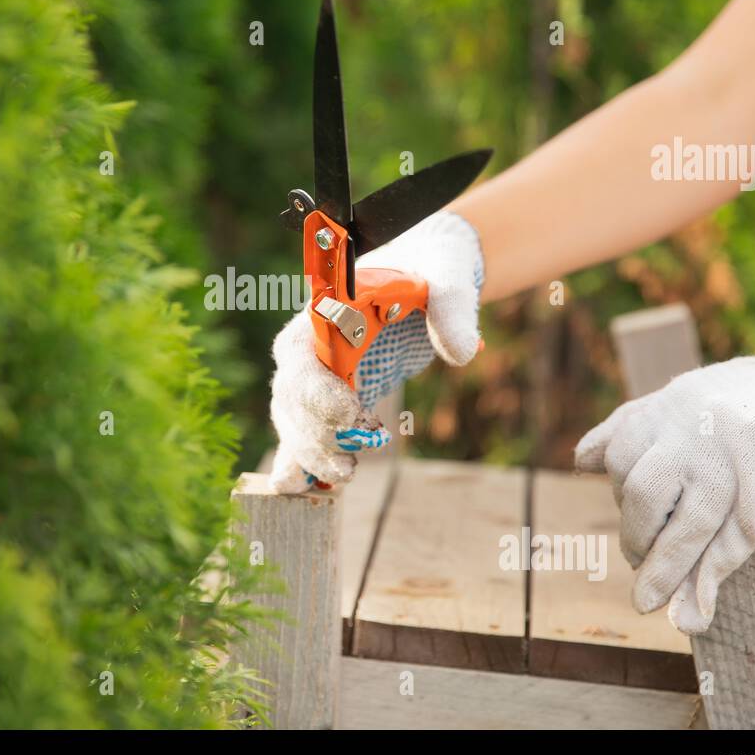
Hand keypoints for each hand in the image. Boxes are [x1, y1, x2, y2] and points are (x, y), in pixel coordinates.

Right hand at [268, 212, 484, 492]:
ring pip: (293, 420)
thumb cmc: (430, 268)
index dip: (317, 389)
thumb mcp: (446, 278)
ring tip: (346, 475)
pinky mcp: (330, 397)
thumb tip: (463, 353)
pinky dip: (304, 462)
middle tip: (349, 464)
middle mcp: (309, 344)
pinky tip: (316, 487)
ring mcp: (315, 373)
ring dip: (311, 454)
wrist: (428, 274)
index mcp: (325, 310)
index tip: (352, 412)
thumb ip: (452, 309)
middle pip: (291, 396)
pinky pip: (306, 432)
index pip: (300, 352)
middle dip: (314, 435)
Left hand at [576, 330, 754, 633]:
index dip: (621, 493)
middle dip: (637, 536)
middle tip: (637, 558)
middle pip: (645, 496)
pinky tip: (694, 614)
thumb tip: (580, 464)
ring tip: (647, 605)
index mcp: (666, 409)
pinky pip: (731, 547)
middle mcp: (695, 438)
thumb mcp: (677, 399)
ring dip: (665, 574)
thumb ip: (627, 428)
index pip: (619, 460)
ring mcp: (733, 468)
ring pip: (688, 529)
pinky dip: (708, 582)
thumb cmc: (733, 402)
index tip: (634, 516)